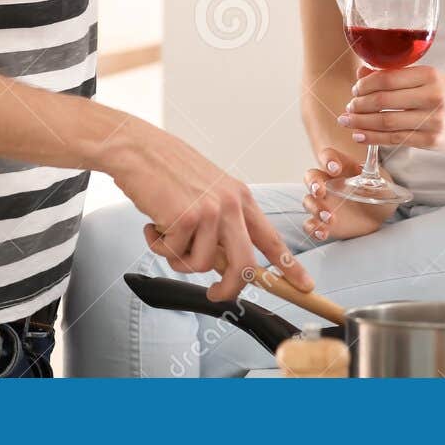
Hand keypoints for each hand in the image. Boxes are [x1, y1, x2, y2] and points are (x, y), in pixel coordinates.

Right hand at [107, 120, 311, 301]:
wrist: (139, 149)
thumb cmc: (169, 173)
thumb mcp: (208, 193)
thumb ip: (221, 226)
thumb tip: (224, 266)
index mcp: (241, 199)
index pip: (271, 239)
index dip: (290, 267)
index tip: (305, 285)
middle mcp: (231, 205)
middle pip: (245, 266)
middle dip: (229, 290)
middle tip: (214, 295)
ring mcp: (211, 211)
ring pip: (201, 265)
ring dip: (178, 257)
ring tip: (167, 231)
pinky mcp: (186, 218)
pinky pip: (172, 254)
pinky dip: (158, 244)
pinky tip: (154, 221)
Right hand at [302, 148, 394, 240]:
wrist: (379, 215)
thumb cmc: (379, 192)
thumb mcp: (382, 183)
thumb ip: (375, 175)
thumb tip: (369, 164)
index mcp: (342, 167)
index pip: (328, 156)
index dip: (328, 160)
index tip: (334, 168)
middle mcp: (328, 183)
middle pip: (311, 177)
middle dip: (313, 183)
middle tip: (320, 191)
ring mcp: (323, 202)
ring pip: (308, 201)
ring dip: (315, 208)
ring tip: (329, 218)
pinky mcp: (322, 221)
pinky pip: (310, 224)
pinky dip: (313, 229)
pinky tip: (323, 233)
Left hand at [340, 65, 444, 151]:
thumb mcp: (425, 77)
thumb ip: (395, 74)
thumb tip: (361, 74)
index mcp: (429, 75)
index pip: (387, 78)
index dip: (365, 85)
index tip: (355, 89)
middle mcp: (432, 96)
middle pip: (384, 101)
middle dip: (359, 105)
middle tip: (348, 107)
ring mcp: (433, 120)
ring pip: (387, 122)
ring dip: (362, 123)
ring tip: (347, 122)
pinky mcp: (431, 140)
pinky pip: (395, 139)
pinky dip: (373, 138)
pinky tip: (360, 135)